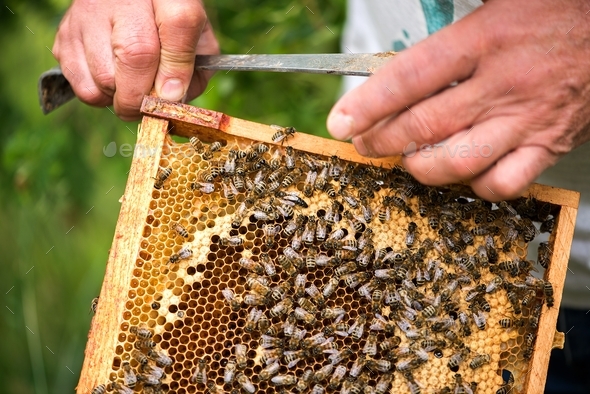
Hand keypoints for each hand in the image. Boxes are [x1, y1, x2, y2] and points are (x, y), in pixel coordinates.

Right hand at [52, 0, 218, 119]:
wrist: (124, 1)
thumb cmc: (166, 26)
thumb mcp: (195, 37)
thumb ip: (197, 68)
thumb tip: (174, 100)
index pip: (178, 25)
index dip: (178, 68)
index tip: (173, 96)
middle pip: (136, 54)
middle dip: (146, 96)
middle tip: (150, 108)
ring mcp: (88, 14)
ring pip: (104, 78)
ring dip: (121, 97)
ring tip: (130, 88)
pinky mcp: (65, 33)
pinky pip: (81, 84)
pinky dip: (99, 95)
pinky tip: (111, 81)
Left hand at [327, 0, 589, 200]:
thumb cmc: (553, 8)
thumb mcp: (496, 0)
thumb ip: (445, 29)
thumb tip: (396, 55)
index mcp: (485, 38)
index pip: (410, 77)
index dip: (368, 103)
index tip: (340, 121)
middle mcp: (503, 83)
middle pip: (424, 126)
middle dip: (380, 140)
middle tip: (362, 142)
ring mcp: (527, 118)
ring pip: (457, 162)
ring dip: (419, 168)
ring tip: (405, 159)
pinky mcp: (549, 143)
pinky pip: (504, 183)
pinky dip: (474, 185)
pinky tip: (461, 172)